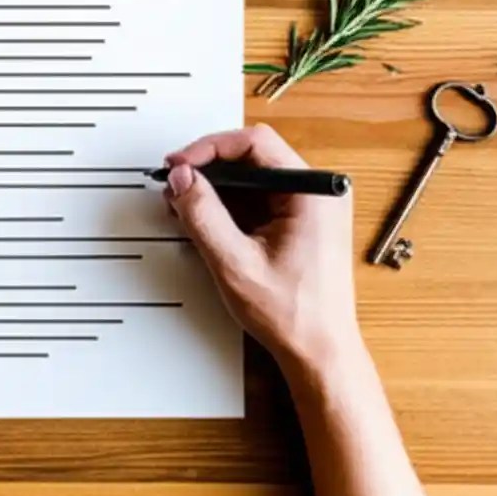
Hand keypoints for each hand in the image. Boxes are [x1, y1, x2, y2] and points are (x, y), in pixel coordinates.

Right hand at [164, 124, 360, 369]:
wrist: (320, 352)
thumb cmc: (295, 316)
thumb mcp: (235, 263)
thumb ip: (204, 215)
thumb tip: (182, 179)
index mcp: (314, 192)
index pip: (254, 143)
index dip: (209, 148)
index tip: (180, 165)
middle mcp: (319, 192)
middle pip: (253, 156)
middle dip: (208, 169)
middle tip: (176, 185)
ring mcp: (311, 207)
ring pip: (253, 178)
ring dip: (216, 189)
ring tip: (185, 207)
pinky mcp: (301, 223)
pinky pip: (259, 199)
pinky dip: (229, 207)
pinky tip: (206, 222)